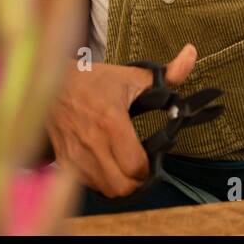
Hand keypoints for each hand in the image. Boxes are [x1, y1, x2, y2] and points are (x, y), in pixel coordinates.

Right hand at [46, 45, 196, 198]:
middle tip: (141, 166)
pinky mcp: (64, 162)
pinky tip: (107, 165)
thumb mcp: (131, 75)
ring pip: (106, 190)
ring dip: (120, 183)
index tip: (151, 157)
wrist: (51, 84)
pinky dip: (101, 181)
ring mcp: (75, 155)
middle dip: (137, 180)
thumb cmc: (93, 80)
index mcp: (111, 122)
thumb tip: (192, 53)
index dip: (149, 167)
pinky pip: (89, 185)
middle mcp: (91, 143)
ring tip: (125, 167)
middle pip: (122, 186)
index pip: (136, 165)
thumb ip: (168, 72)